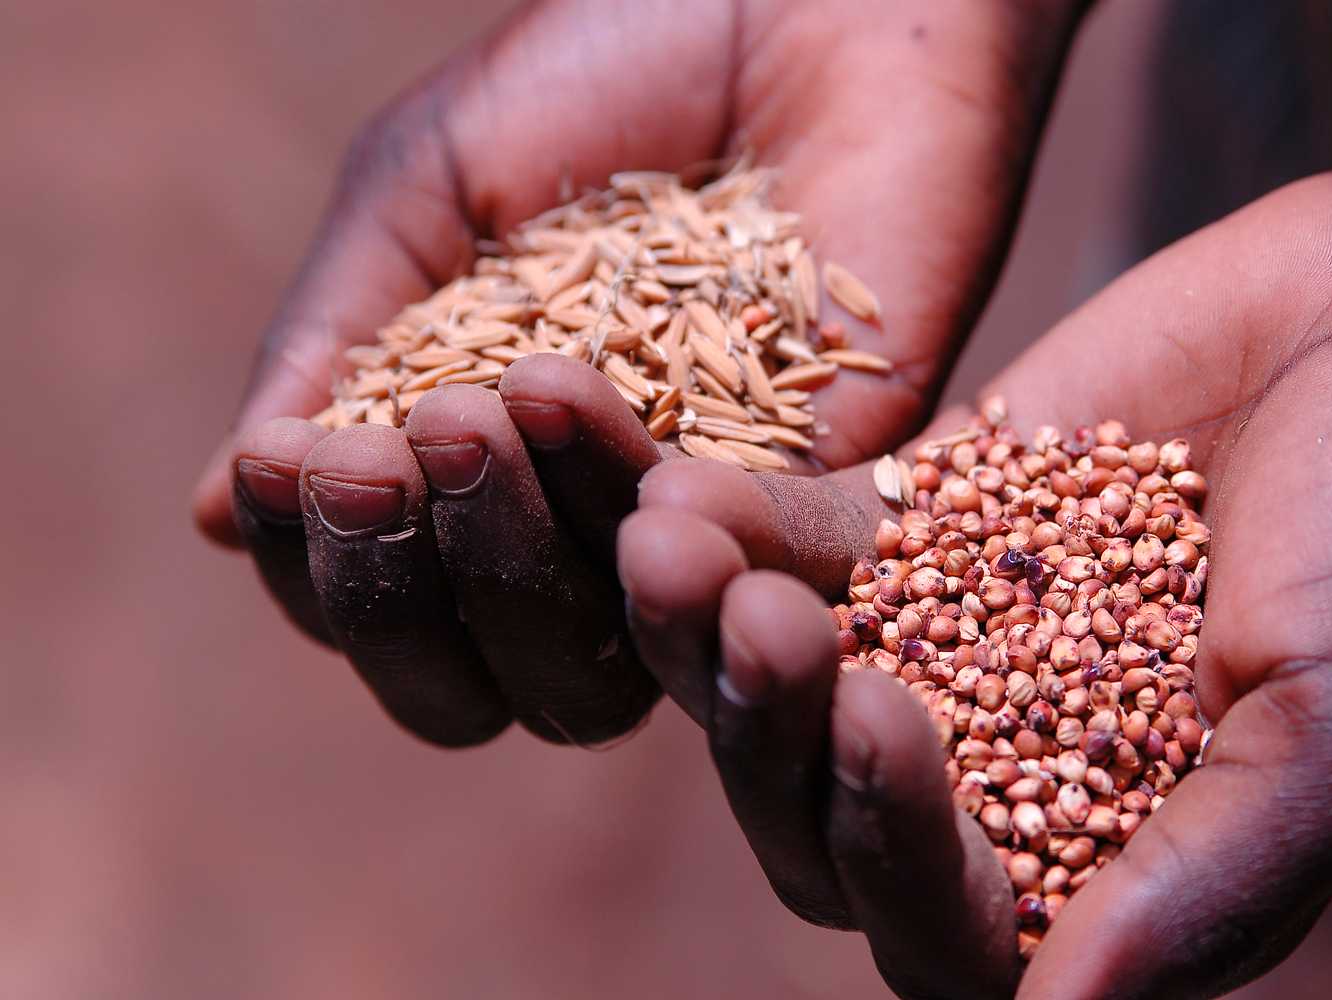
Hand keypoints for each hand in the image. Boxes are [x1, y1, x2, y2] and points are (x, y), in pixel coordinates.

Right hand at [188, 0, 1085, 744]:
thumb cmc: (608, 71)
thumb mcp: (429, 191)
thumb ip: (340, 346)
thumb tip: (216, 513)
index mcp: (487, 481)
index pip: (383, 604)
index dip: (321, 565)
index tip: (292, 460)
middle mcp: (596, 540)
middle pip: (487, 688)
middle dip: (402, 595)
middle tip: (383, 457)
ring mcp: (711, 537)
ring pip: (600, 674)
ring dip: (511, 562)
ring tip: (481, 409)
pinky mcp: (834, 504)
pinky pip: (737, 579)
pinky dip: (651, 519)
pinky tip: (575, 407)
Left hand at [616, 138, 1331, 995]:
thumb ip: (1210, 880)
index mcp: (1096, 861)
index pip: (947, 923)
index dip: (893, 845)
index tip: (879, 720)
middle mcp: (991, 768)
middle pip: (817, 802)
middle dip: (768, 722)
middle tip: (757, 622)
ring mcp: (928, 640)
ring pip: (772, 665)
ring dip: (701, 619)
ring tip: (660, 541)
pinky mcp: (899, 521)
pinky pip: (782, 535)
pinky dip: (719, 513)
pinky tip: (657, 476)